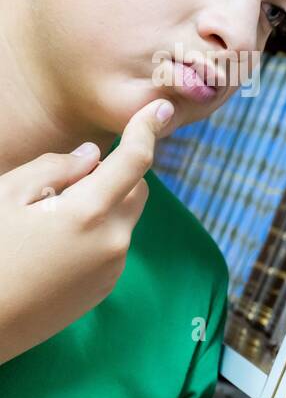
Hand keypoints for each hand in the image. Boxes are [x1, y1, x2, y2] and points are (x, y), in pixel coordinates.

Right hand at [0, 99, 172, 365]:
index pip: (134, 161)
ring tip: (51, 217)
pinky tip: (55, 246)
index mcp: (89, 213)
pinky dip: (98, 234)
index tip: (159, 109)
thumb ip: (53, 169)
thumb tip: (92, 156)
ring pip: (125, 219)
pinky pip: (113, 247)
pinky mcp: (105, 289)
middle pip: (136, 190)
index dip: (146, 130)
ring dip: (105, 206)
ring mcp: (112, 268)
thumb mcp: (5, 197)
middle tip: (68, 180)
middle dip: (116, 175)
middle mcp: (113, 241)